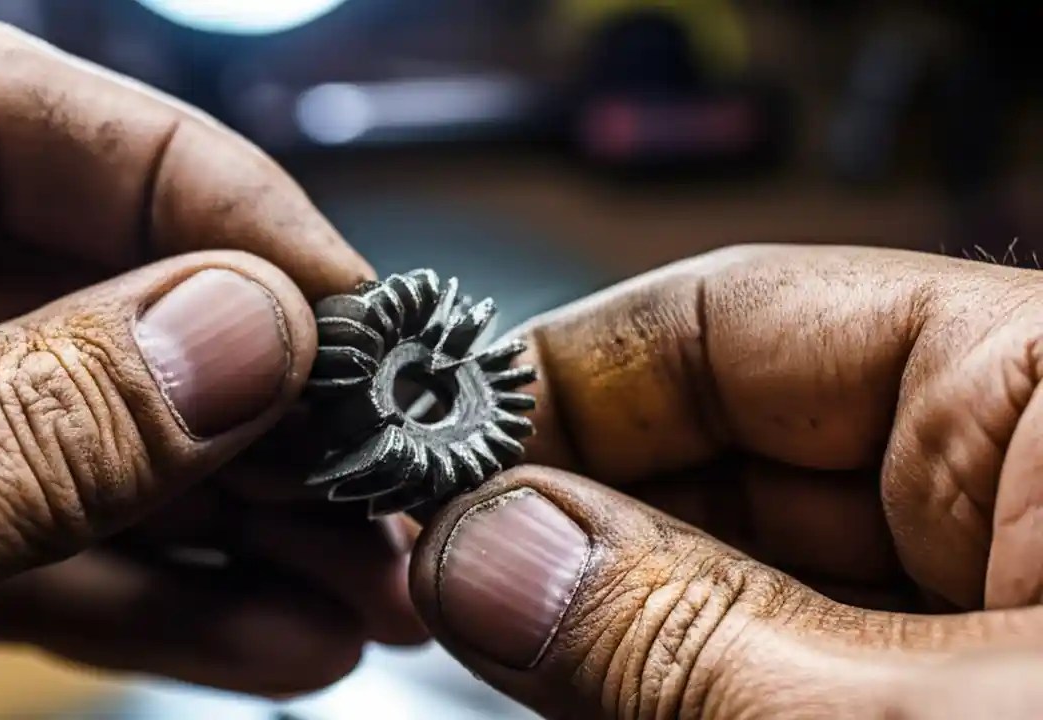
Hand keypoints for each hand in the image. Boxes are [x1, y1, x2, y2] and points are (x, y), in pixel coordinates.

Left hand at [0, 17, 423, 719]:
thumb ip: (35, 428)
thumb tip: (249, 327)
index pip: (0, 114)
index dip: (190, 186)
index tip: (330, 293)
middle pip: (76, 293)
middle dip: (245, 395)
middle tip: (378, 470)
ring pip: (83, 441)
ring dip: (236, 519)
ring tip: (363, 585)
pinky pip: (46, 555)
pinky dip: (164, 603)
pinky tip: (277, 641)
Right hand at [407, 245, 1042, 717]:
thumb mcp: (925, 719)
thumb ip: (690, 632)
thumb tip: (487, 553)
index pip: (743, 315)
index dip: (568, 372)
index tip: (440, 440)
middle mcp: (1015, 484)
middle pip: (723, 449)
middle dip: (573, 510)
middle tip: (446, 572)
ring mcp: (989, 601)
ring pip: (740, 570)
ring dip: (605, 609)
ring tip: (495, 636)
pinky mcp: (957, 688)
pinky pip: (789, 660)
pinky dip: (678, 682)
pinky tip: (586, 691)